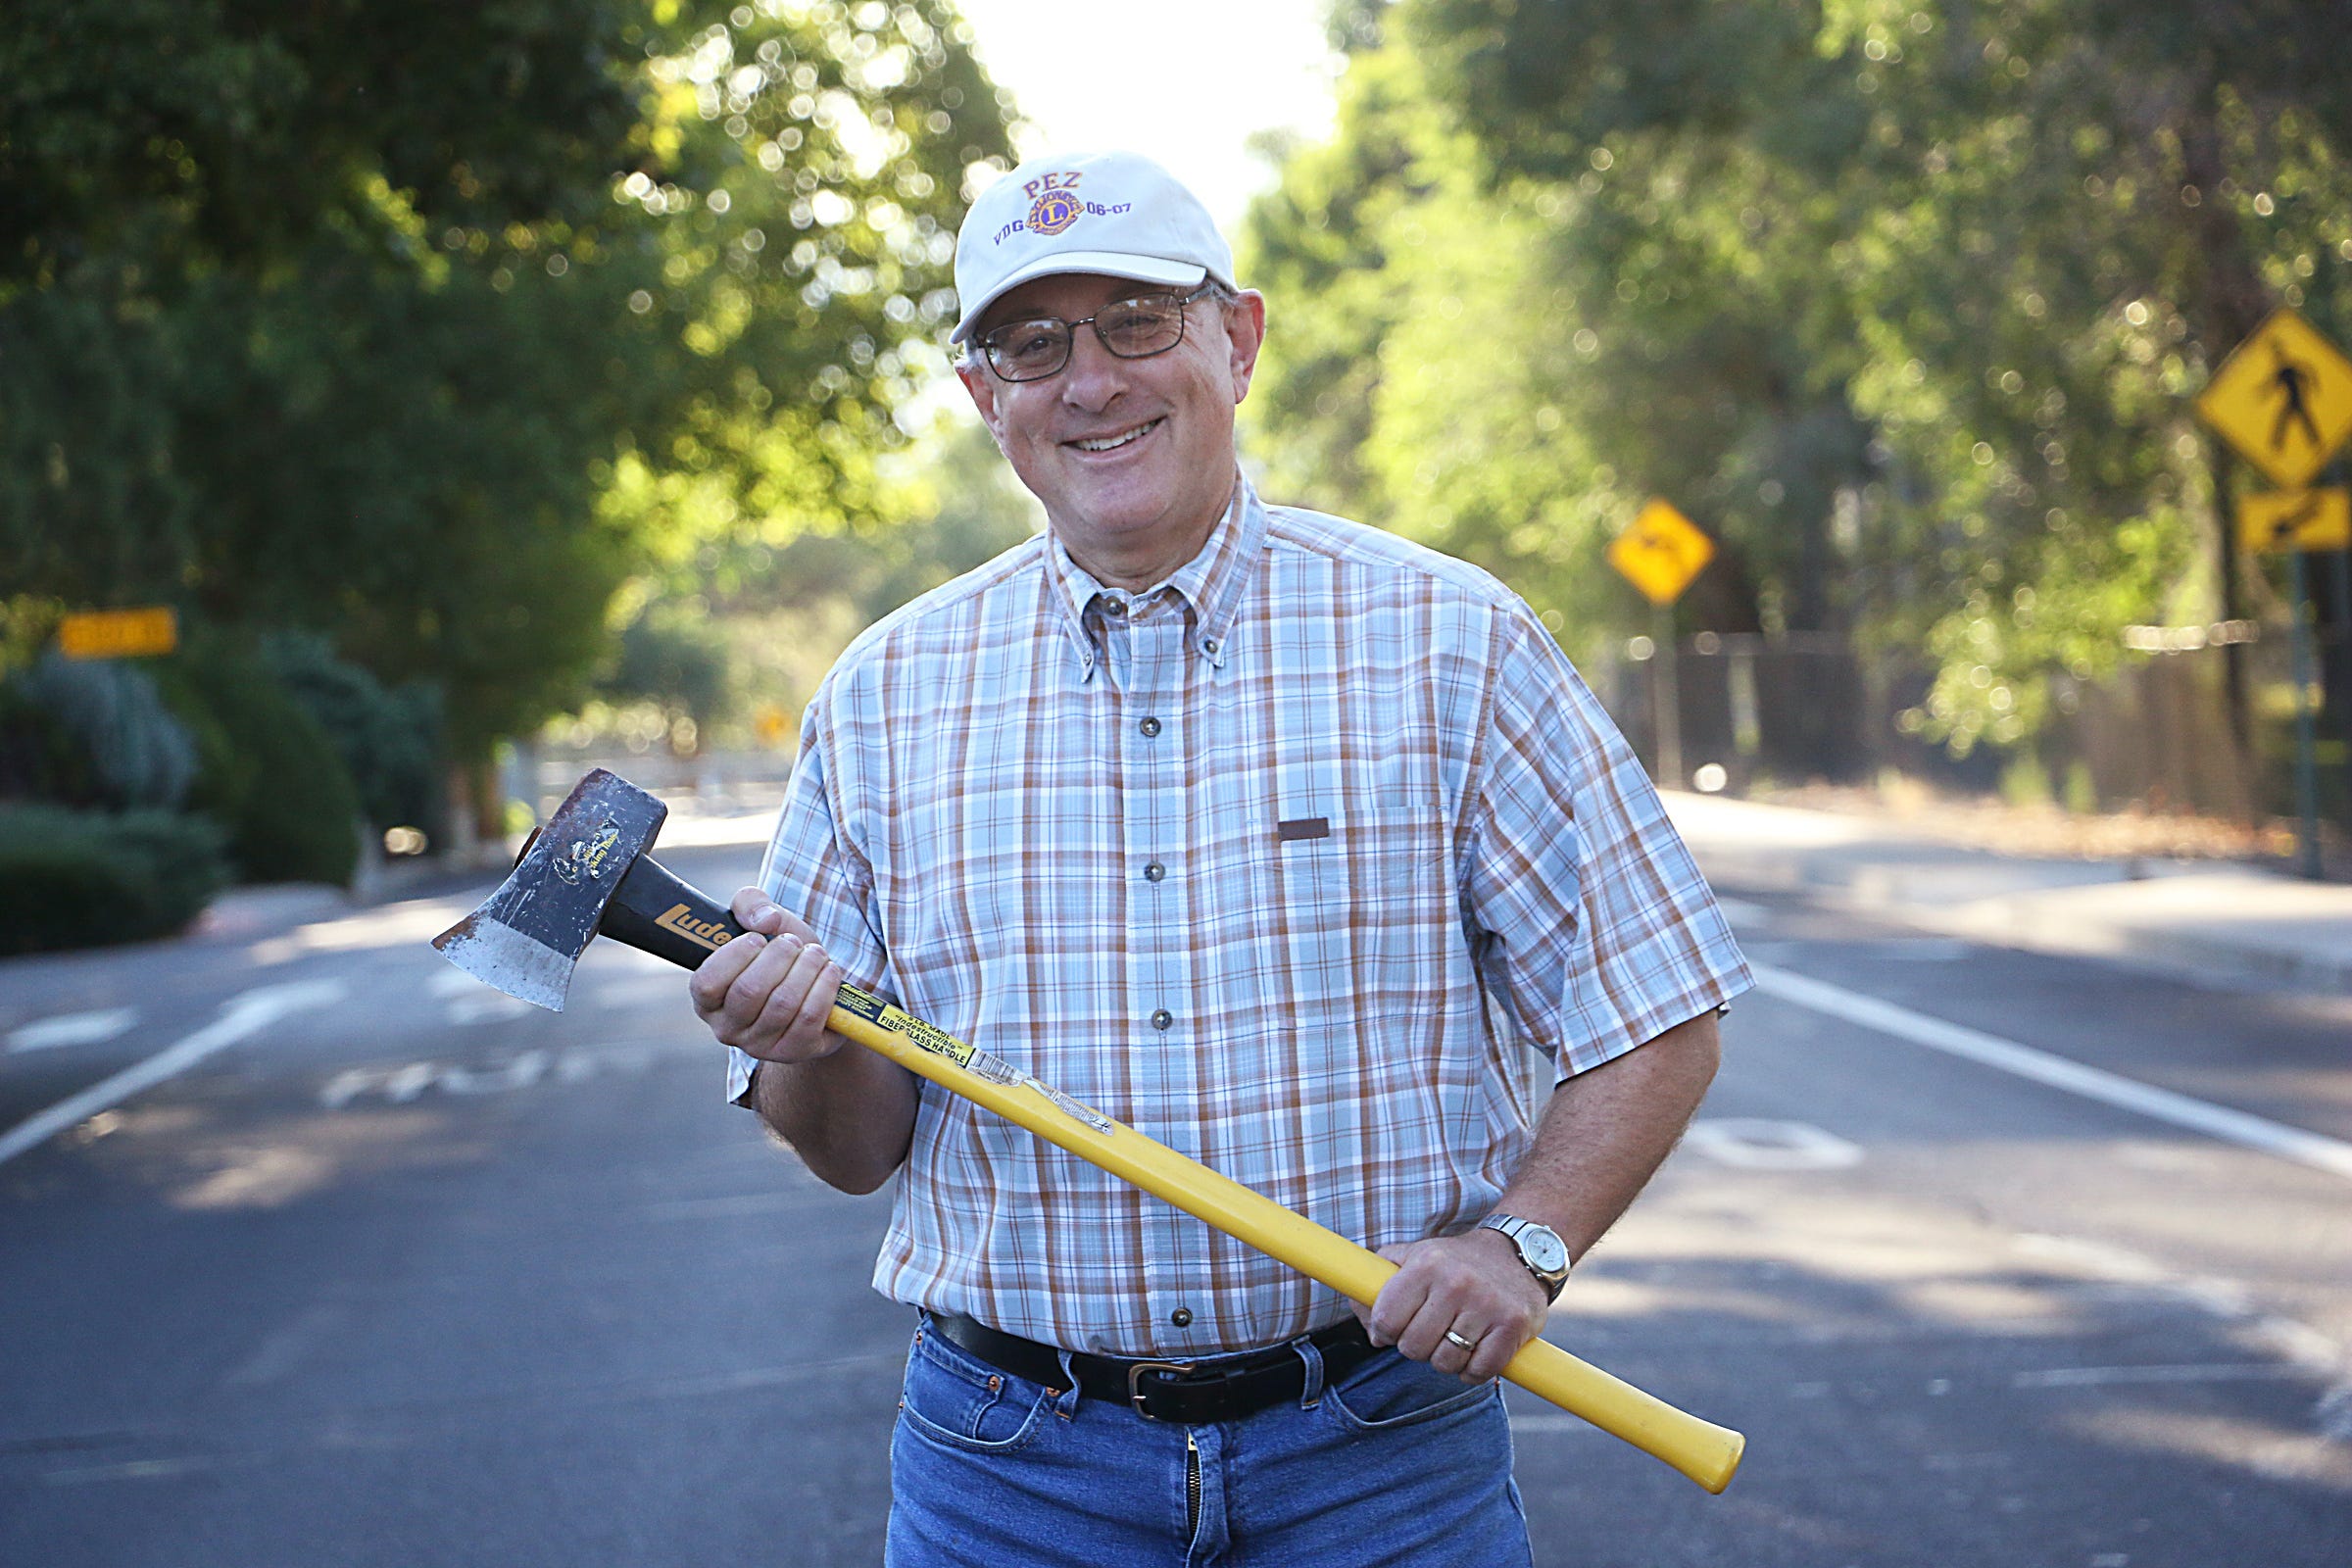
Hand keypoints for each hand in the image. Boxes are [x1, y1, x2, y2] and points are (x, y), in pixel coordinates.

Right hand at [687, 888, 847, 1065]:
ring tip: (816, 954)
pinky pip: (809, 1018)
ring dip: (806, 969)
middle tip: (794, 942)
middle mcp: (727, 1027)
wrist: (817, 991)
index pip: (707, 982)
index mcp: (707, 999)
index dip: (735, 955)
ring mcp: (759, 1045)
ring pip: (783, 1003)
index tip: (758, 937)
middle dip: (780, 956)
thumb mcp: (763, 921)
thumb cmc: (781, 956)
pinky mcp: (793, 1052)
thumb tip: (765, 919)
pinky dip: (825, 988)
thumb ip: (750, 903)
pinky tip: (830, 971)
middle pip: (750, 991)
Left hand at [1354, 1228, 1551, 1383]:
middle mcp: (1456, 1283)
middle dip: (1416, 1346)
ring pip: (1445, 1363)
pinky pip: (1479, 1371)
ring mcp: (1487, 1305)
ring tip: (1455, 1337)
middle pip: (1413, 1347)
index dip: (1384, 1332)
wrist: (1518, 1252)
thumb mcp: (1414, 1255)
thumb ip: (1378, 1283)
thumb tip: (1369, 1328)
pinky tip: (1475, 1351)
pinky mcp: (1512, 1325)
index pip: (1386, 1319)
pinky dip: (1472, 1371)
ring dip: (1446, 1359)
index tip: (1394, 1329)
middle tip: (1430, 1332)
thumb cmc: (1457, 1262)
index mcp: (1425, 1264)